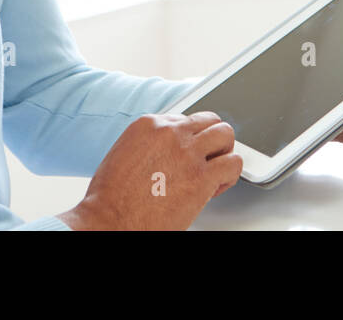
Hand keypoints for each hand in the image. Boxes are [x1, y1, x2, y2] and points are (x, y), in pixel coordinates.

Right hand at [56, 111, 242, 229]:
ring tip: (215, 172)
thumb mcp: (125, 154)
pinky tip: (215, 188)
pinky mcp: (201, 176)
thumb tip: (170, 152)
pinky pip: (233, 163)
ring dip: (224, 152)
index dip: (189, 141)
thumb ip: (151, 145)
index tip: (185, 157)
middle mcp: (170, 132)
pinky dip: (230, 175)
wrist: (109, 222)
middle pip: (209, 120)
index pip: (185, 120)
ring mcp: (187, 152)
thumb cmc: (111, 198)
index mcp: (149, 124)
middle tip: (207, 160)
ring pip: (225, 134)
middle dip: (212, 140)